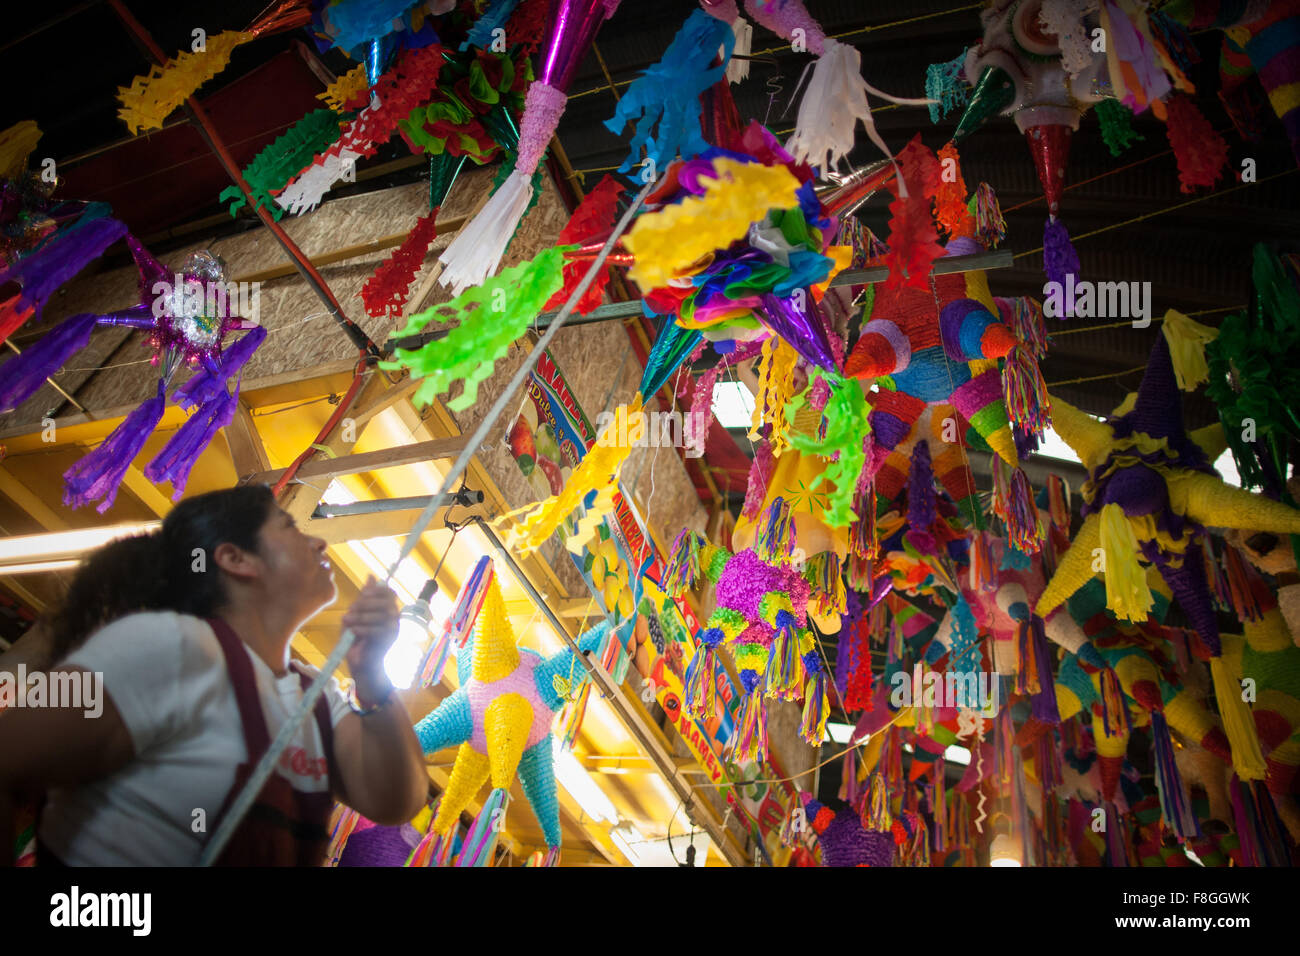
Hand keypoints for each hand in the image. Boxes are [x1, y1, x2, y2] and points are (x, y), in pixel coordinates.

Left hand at [343, 576, 398, 704]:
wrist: (360, 665)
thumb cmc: (357, 639)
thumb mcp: (356, 615)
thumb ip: (364, 597)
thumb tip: (370, 575)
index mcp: (387, 609)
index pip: (389, 593)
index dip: (377, 590)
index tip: (362, 594)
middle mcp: (395, 617)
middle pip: (386, 602)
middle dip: (365, 604)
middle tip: (350, 611)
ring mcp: (394, 629)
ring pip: (382, 615)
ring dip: (361, 617)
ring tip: (347, 622)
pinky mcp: (390, 641)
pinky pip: (379, 630)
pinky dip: (363, 629)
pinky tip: (353, 632)